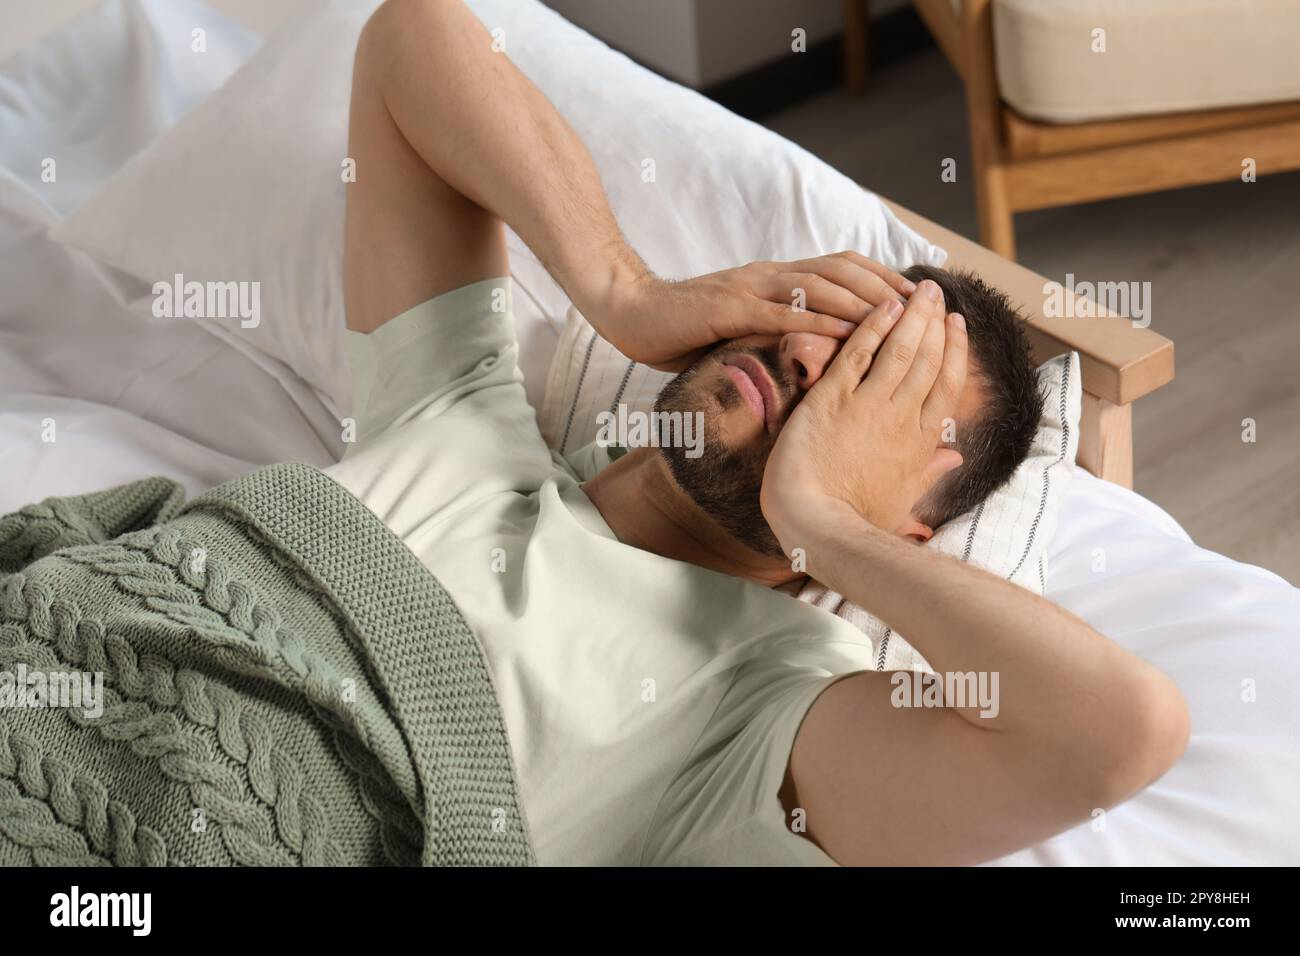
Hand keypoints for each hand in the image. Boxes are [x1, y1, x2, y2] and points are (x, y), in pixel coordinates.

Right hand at [592, 252, 916, 371]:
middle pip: (843, 269)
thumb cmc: (684, 328)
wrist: (629, 312)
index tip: (919, 302)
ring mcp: (749, 288)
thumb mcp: (740, 327)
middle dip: (886, 287)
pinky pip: (781, 312)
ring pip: (819, 286)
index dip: (883, 280)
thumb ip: (775, 330)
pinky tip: (845, 337)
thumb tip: (816, 351)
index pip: (843, 268)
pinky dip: (818, 323)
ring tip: (899, 322)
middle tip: (924, 311)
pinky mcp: (727, 307)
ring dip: (862, 302)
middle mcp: (770, 275)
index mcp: (776, 278)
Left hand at [759, 278, 967, 549]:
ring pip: (899, 351)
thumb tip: (955, 457)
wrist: (816, 522)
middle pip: (926, 360)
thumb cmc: (856, 520)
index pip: (946, 385)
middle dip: (935, 322)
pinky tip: (882, 306)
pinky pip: (856, 354)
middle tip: (937, 293)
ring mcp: (867, 406)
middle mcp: (900, 417)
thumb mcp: (904, 500)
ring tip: (919, 289)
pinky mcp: (831, 399)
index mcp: (921, 442)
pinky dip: (872, 328)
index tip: (956, 326)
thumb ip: (930, 472)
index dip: (954, 351)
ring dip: (912, 316)